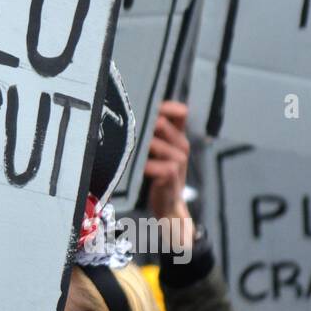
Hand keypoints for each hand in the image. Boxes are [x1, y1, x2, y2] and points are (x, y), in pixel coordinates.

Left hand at [144, 101, 193, 246]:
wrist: (169, 203)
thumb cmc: (159, 172)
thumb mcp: (159, 148)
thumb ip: (153, 130)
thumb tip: (132, 109)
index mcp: (180, 136)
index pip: (180, 111)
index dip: (163, 107)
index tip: (143, 109)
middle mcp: (182, 144)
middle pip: (160, 122)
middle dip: (142, 127)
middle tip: (128, 134)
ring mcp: (179, 158)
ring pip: (151, 141)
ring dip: (137, 147)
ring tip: (130, 154)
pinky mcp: (171, 172)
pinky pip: (148, 162)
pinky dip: (138, 165)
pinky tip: (136, 169)